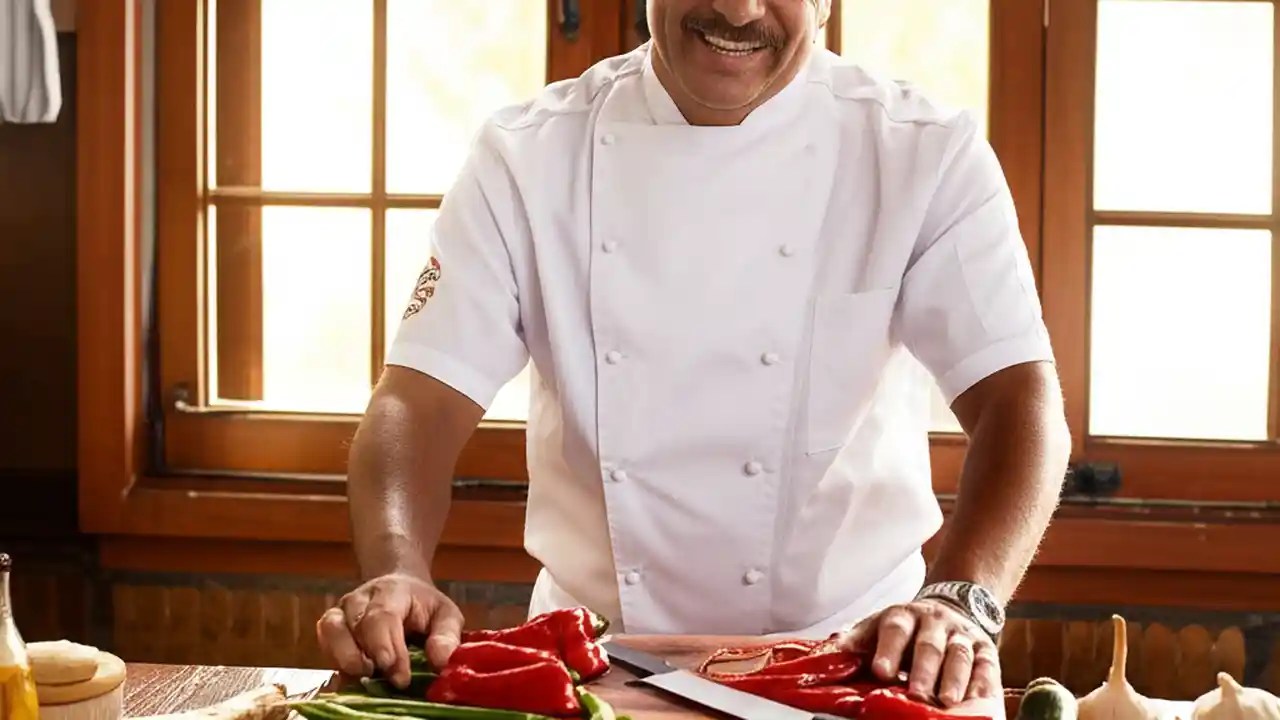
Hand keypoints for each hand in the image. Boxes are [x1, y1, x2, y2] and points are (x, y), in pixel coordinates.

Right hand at [316, 573, 463, 687]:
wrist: (399, 587)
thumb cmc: (423, 605)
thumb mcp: (445, 614)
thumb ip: (446, 636)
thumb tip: (441, 660)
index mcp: (391, 591)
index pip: (383, 616)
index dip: (388, 647)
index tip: (400, 676)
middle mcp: (360, 599)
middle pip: (353, 624)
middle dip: (368, 656)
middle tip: (386, 678)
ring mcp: (341, 611)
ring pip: (331, 630)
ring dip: (345, 657)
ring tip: (367, 675)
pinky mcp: (331, 627)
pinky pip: (324, 643)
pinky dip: (336, 662)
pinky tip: (355, 676)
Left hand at [836, 599, 1000, 706]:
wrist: (950, 610)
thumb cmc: (905, 631)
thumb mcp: (877, 628)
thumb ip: (856, 641)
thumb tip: (829, 652)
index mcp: (903, 616)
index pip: (895, 629)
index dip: (889, 650)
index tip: (882, 671)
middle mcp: (934, 622)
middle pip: (929, 646)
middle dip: (923, 670)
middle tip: (916, 693)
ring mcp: (962, 635)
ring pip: (959, 656)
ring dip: (954, 679)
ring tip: (946, 701)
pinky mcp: (985, 650)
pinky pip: (986, 667)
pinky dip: (982, 684)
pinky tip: (976, 700)